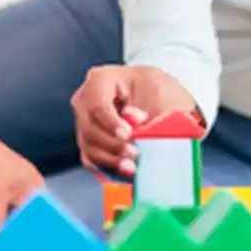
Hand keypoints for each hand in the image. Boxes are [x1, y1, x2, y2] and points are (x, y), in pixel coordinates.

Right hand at [70, 65, 196, 175]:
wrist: (164, 101)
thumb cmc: (159, 90)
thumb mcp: (159, 93)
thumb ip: (148, 112)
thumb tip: (141, 135)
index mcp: (101, 79)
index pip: (97, 104)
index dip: (111, 122)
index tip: (129, 134)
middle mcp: (87, 100)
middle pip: (89, 127)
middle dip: (112, 144)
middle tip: (135, 152)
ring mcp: (86, 122)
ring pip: (89, 144)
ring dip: (110, 158)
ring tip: (133, 165)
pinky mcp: (91, 142)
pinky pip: (92, 158)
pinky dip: (107, 166)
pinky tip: (125, 171)